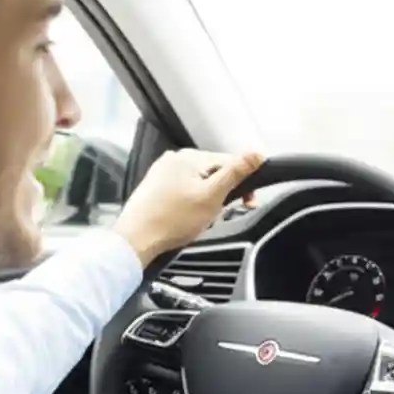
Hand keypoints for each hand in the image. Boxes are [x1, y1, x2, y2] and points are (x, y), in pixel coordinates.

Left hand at [112, 149, 263, 265]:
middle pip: (212, 173)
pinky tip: (186, 219)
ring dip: (206, 201)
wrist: (136, 240)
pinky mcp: (154, 188)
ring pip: (198, 184)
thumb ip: (236, 172)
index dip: (242, 183)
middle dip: (221, 194)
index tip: (248, 203)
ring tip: (199, 220)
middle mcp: (174, 159)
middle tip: (218, 215)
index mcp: (189, 157)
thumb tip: (256, 152)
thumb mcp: (212, 196)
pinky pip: (183, 192)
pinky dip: (190, 205)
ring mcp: (162, 173)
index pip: (228, 162)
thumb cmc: (173, 220)